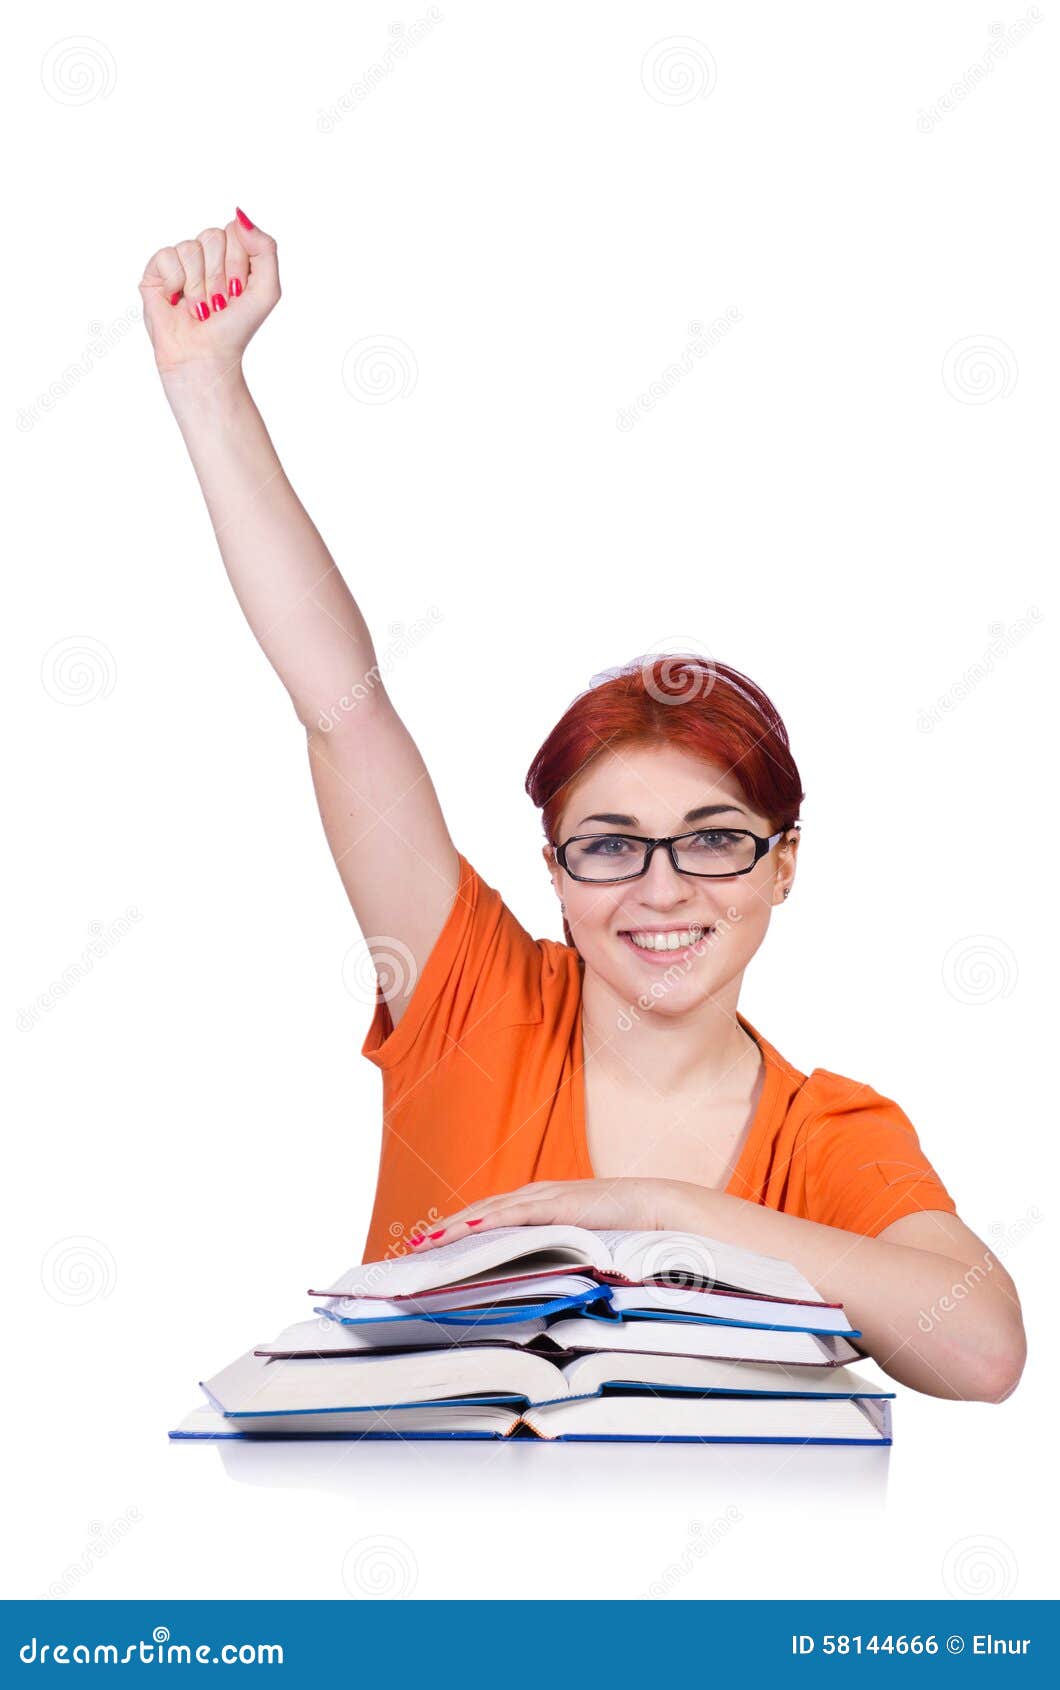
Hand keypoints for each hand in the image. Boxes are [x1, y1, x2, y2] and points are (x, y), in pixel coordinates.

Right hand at [138, 208, 280, 379]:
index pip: (234, 232)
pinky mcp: (155, 274)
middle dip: (218, 275)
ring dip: (198, 285)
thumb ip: (265, 249)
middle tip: (217, 303)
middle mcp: (205, 257)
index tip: (237, 292)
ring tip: (199, 308)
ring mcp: (180, 264)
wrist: (205, 357)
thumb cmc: (235, 329)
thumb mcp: (267, 290)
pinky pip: (167, 255)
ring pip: (190, 247)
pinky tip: (176, 301)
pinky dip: (175, 282)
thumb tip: (238, 215)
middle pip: (212, 236)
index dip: (237, 264)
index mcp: (232, 256)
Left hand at [410, 1178, 696, 1248]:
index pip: (489, 1220)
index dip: (457, 1233)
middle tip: (411, 1250)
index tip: (429, 1250)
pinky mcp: (559, 1204)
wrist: (661, 1209)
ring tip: (424, 1244)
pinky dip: (486, 1221)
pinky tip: (462, 1230)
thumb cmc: (626, 1232)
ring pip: (488, 1213)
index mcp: (541, 1208)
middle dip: (444, 1232)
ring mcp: (546, 1198)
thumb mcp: (583, 1249)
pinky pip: (514, 1213)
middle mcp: (537, 1198)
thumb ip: (558, 1260)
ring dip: (453, 1229)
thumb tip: (538, 1292)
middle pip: (479, 1215)